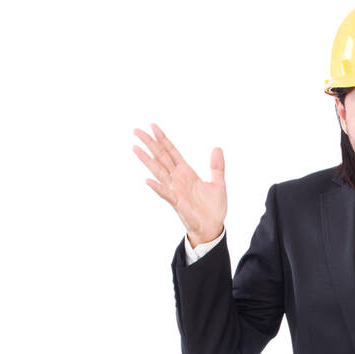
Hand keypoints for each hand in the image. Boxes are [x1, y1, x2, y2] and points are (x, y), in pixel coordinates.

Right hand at [133, 122, 226, 245]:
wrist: (213, 227)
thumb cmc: (213, 208)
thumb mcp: (218, 184)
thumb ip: (217, 166)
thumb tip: (217, 148)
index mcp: (187, 173)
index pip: (172, 152)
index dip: (163, 139)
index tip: (152, 126)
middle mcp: (178, 179)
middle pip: (161, 157)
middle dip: (149, 144)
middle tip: (136, 130)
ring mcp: (176, 190)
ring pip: (158, 172)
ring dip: (147, 160)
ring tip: (135, 148)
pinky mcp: (177, 203)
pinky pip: (166, 194)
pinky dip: (157, 188)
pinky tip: (148, 181)